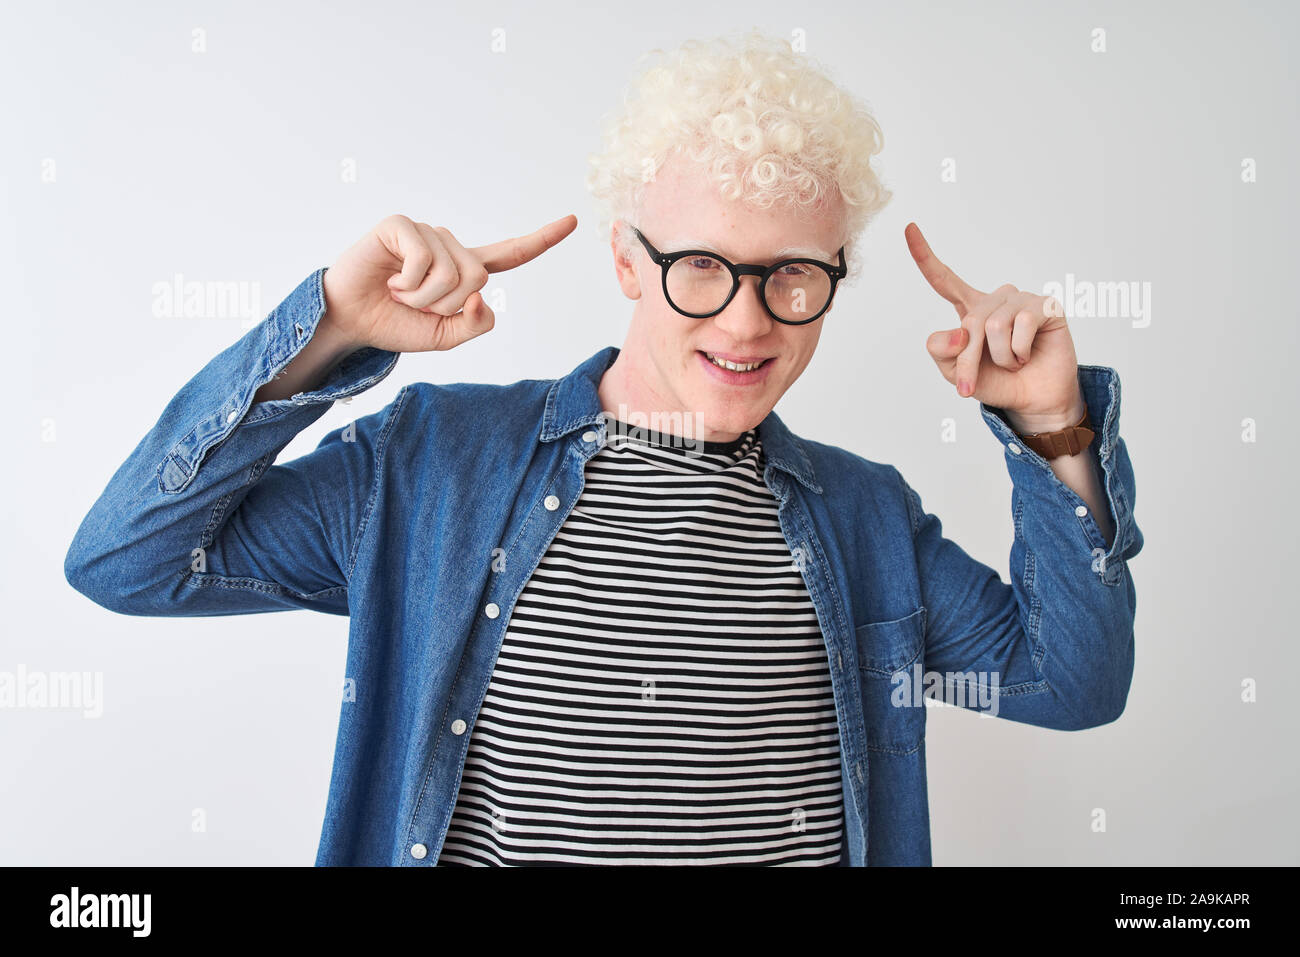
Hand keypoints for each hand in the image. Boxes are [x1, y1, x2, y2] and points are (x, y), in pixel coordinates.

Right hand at [320, 212, 576, 353]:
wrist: (352, 323)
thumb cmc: (396, 325)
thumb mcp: (446, 337)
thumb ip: (476, 324)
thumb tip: (481, 297)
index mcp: (465, 270)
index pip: (510, 254)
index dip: (541, 239)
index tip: (572, 221)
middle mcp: (450, 246)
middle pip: (478, 277)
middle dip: (446, 304)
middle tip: (416, 305)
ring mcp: (426, 233)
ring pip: (452, 272)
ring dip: (423, 297)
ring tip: (399, 293)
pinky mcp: (401, 226)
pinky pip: (424, 259)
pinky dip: (408, 282)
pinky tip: (390, 279)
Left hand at [906, 222, 1084, 431]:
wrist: (1031, 400)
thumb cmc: (995, 381)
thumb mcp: (955, 373)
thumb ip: (942, 351)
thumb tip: (961, 331)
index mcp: (969, 310)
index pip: (943, 280)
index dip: (925, 256)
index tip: (909, 227)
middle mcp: (994, 299)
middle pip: (969, 325)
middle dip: (970, 361)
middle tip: (973, 383)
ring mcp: (1020, 299)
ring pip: (994, 327)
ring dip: (1002, 358)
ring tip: (1014, 361)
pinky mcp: (1045, 305)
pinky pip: (1022, 326)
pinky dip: (1020, 352)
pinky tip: (1029, 354)